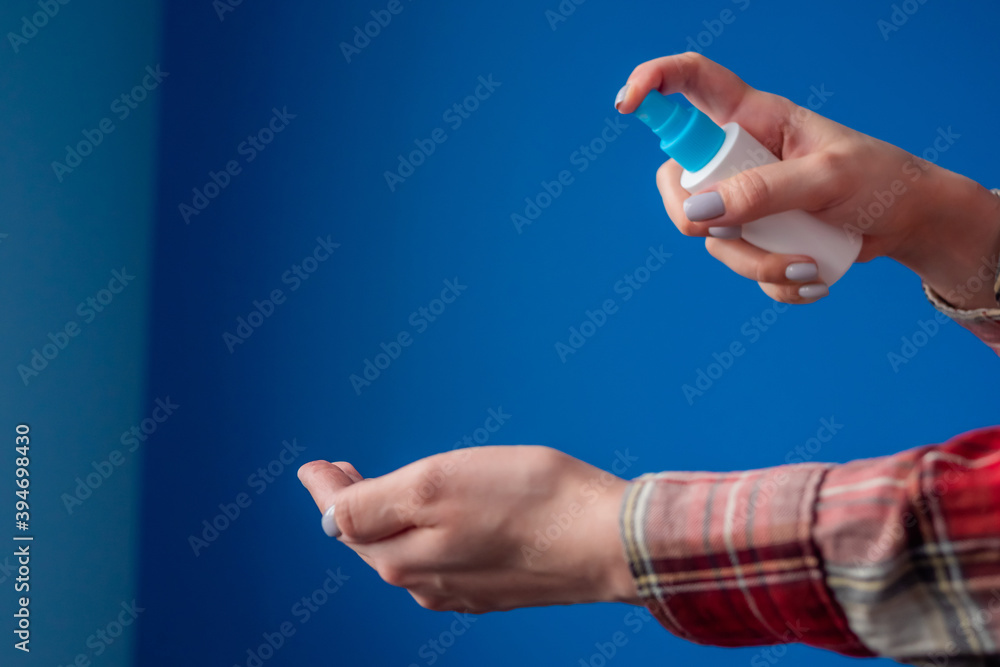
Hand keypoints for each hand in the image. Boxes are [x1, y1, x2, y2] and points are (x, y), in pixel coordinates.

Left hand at [297, 446, 639, 612]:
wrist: (607, 541)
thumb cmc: (527, 501)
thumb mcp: (434, 485)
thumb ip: (371, 504)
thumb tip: (327, 512)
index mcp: (401, 556)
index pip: (345, 521)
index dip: (328, 489)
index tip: (314, 466)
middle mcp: (425, 582)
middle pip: (373, 542)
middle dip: (354, 506)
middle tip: (341, 473)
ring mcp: (462, 589)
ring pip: (407, 554)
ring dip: (389, 523)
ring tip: (382, 493)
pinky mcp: (496, 587)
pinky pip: (442, 564)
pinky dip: (426, 538)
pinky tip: (436, 527)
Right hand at [616, 53, 999, 306]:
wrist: (908, 220)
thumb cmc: (876, 178)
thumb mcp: (826, 179)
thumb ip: (763, 191)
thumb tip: (697, 213)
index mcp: (753, 118)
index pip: (691, 81)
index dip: (652, 83)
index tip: (626, 107)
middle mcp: (739, 157)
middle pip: (679, 183)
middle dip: (697, 222)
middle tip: (727, 237)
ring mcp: (745, 199)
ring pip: (713, 239)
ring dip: (757, 265)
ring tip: (812, 267)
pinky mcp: (757, 236)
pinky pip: (741, 267)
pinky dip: (775, 283)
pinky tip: (814, 279)